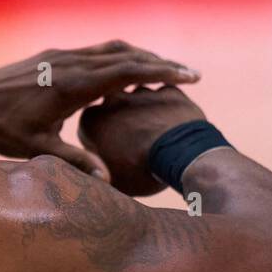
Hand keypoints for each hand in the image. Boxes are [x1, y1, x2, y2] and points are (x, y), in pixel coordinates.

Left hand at [0, 41, 199, 176]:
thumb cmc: (1, 128)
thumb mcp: (38, 148)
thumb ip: (75, 161)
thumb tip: (107, 180)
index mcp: (73, 84)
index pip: (128, 71)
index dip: (162, 72)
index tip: (190, 77)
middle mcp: (70, 63)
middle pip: (127, 55)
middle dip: (161, 63)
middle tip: (190, 75)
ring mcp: (62, 56)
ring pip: (112, 49)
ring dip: (141, 58)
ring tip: (165, 72)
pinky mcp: (54, 56)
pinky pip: (96, 52)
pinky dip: (119, 59)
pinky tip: (127, 74)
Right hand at [78, 85, 206, 194]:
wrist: (181, 157)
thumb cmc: (142, 172)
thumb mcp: (111, 180)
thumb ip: (99, 170)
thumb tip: (98, 173)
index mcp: (92, 121)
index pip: (90, 128)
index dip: (100, 141)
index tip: (112, 154)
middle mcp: (113, 100)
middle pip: (112, 108)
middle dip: (120, 120)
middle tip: (135, 145)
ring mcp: (142, 93)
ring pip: (140, 98)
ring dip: (145, 112)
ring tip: (158, 137)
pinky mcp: (168, 92)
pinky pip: (166, 96)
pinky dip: (169, 108)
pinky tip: (174, 126)